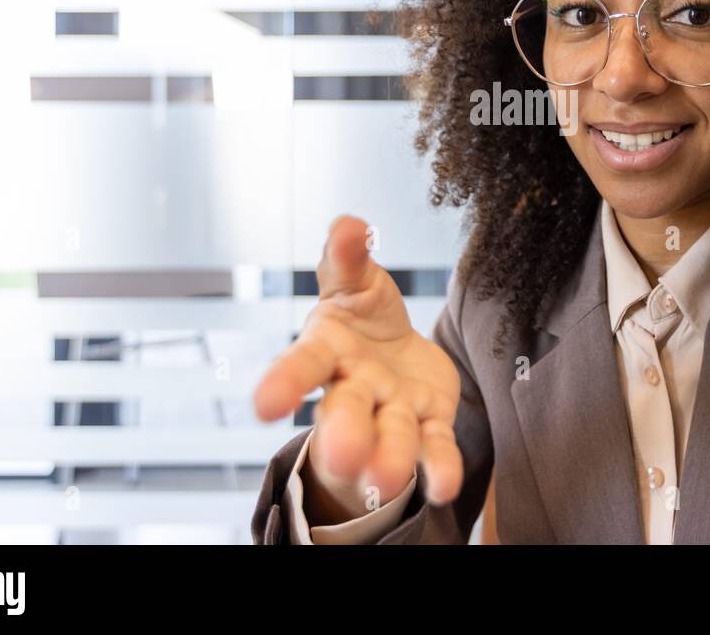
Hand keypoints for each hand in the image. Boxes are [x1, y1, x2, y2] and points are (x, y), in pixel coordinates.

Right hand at [253, 216, 463, 506]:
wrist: (397, 351)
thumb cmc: (364, 312)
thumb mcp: (352, 279)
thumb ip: (347, 257)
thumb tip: (349, 224)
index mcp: (327, 349)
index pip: (302, 364)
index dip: (284, 383)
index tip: (264, 406)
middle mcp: (353, 387)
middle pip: (345, 410)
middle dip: (343, 432)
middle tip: (342, 456)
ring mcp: (390, 409)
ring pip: (390, 435)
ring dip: (390, 457)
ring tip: (388, 481)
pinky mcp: (428, 420)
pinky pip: (434, 444)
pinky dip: (439, 465)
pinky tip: (445, 486)